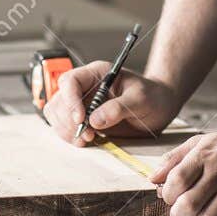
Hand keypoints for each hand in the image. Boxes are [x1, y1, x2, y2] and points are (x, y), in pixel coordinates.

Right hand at [46, 61, 180, 145]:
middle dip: (68, 120)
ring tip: (86, 139)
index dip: (70, 100)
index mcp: (96, 74)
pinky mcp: (84, 120)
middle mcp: (85, 87)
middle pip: (59, 100)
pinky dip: (69, 136)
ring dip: (66, 129)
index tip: (80, 118)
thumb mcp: (140, 98)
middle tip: (87, 134)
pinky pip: (65, 126)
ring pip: (57, 114)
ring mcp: (82, 104)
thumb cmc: (153, 96)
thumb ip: (118, 108)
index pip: (70, 81)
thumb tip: (95, 121)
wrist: (159, 107)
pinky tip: (85, 141)